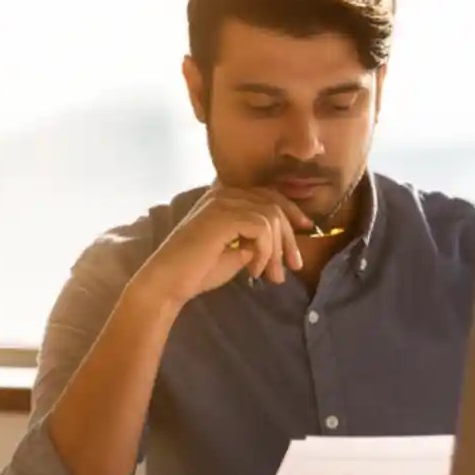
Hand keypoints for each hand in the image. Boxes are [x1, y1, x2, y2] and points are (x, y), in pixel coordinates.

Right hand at [130, 184, 313, 307]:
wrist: (168, 282)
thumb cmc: (198, 270)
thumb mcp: (237, 251)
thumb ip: (256, 241)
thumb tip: (279, 244)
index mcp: (225, 196)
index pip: (268, 195)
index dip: (291, 211)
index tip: (306, 230)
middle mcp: (224, 192)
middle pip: (274, 204)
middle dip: (289, 237)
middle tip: (292, 266)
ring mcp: (223, 202)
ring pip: (271, 217)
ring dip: (276, 250)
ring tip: (271, 275)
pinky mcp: (224, 216)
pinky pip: (262, 228)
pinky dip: (265, 252)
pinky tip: (254, 271)